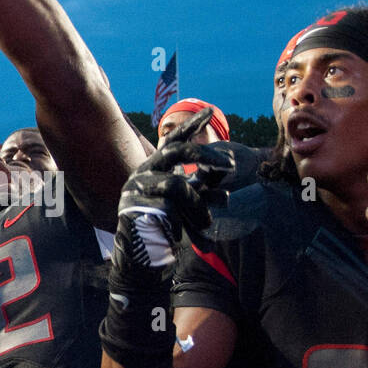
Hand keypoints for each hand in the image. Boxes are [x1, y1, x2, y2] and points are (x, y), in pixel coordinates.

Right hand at [113, 109, 233, 276]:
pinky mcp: (137, 206)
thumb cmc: (166, 228)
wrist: (143, 256)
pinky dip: (188, 218)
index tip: (210, 111)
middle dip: (204, 155)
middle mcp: (143, 173)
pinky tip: (192, 231)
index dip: (191, 125)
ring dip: (200, 203)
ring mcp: (137, 188)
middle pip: (175, 151)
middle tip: (230, 165)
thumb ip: (203, 192)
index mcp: (154, 168)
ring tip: (211, 221)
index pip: (172, 141)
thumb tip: (226, 186)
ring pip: (178, 185)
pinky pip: (172, 207)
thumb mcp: (190, 206)